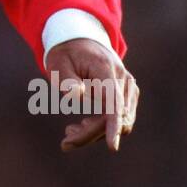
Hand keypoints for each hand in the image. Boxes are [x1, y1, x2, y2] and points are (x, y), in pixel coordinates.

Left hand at [45, 38, 138, 153]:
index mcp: (104, 68)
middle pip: (114, 117)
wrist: (82, 40)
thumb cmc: (65, 53)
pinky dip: (102, 126)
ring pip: (120, 121)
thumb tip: (77, 96)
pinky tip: (82, 124)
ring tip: (70, 130)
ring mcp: (129, 87)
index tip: (112, 147)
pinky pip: (120, 117)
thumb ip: (66, 81)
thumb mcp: (57, 63)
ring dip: (95, 132)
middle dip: (90, 134)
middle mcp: (123, 78)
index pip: (113, 102)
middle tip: (65, 143)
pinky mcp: (129, 94)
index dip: (113, 125)